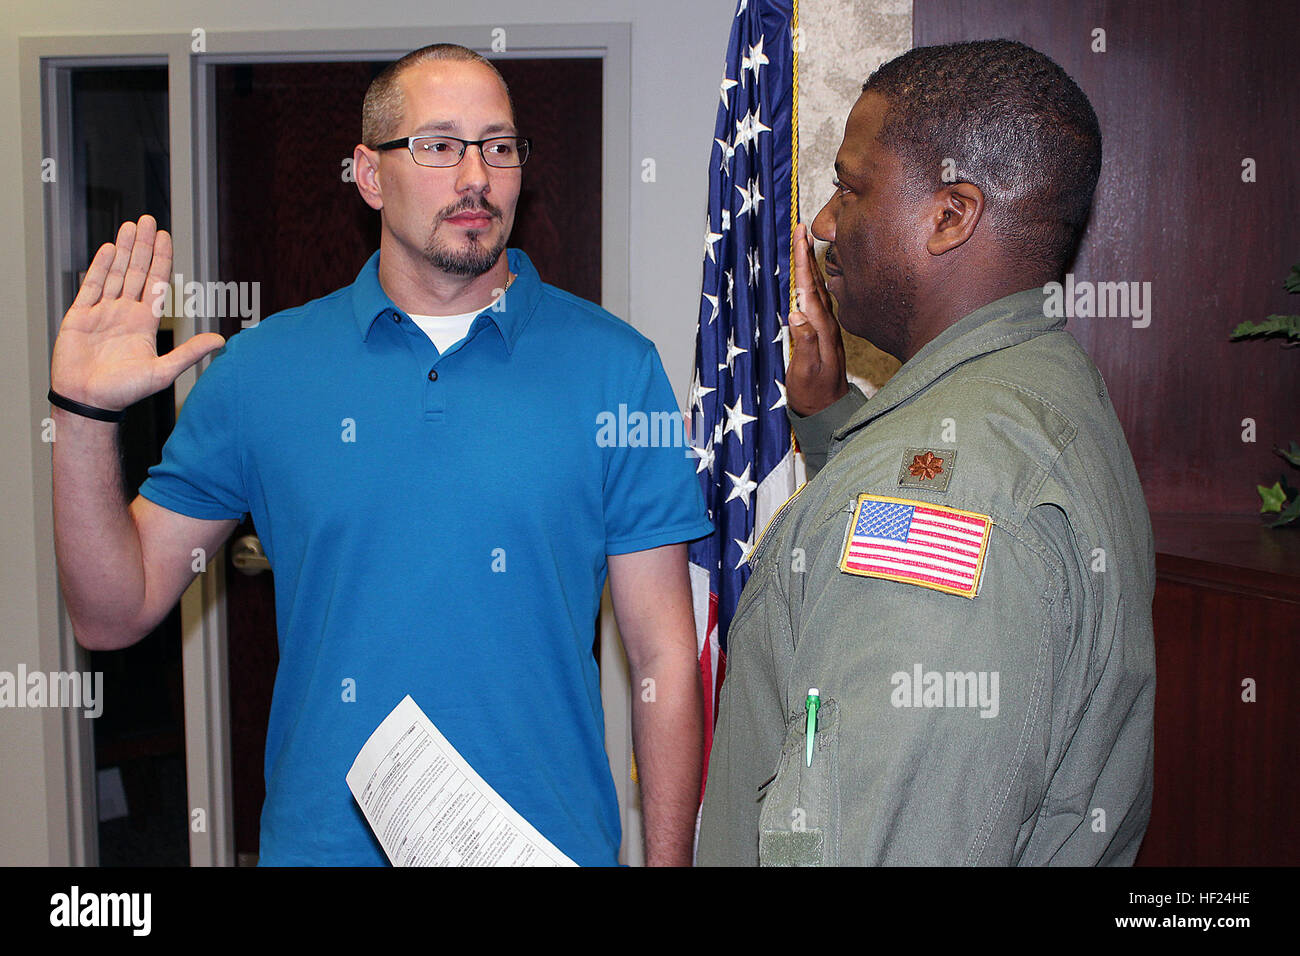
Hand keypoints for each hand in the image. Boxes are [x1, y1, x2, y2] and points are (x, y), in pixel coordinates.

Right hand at [50, 215, 224, 411]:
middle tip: (149, 220)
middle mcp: (125, 313)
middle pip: (137, 272)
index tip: (166, 238)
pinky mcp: (79, 316)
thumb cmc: (123, 393)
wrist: (88, 402)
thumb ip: (189, 353)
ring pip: (115, 273)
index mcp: (145, 324)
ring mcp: (102, 313)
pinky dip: (99, 267)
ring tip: (130, 226)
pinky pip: (90, 286)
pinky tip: (108, 249)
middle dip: (143, 246)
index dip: (162, 260)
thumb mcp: (162, 372)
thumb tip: (221, 340)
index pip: (157, 284)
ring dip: (123, 250)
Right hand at [786, 223, 847, 415]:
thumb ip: (804, 343)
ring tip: (804, 245)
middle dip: (807, 254)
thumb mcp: (806, 372)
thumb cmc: (814, 394)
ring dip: (809, 265)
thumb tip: (796, 313)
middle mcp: (826, 323)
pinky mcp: (822, 333)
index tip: (800, 236)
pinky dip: (810, 283)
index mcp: (821, 328)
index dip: (803, 261)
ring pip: (817, 289)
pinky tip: (808, 279)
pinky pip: (816, 300)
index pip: (810, 287)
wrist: (828, 410)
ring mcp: (825, 327)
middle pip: (815, 281)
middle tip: (801, 228)